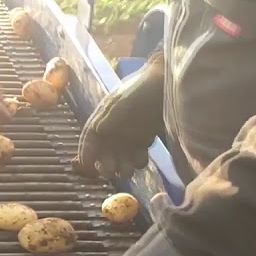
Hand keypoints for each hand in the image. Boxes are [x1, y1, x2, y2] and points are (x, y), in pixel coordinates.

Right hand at [75, 49, 165, 180]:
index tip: (86, 166)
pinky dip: (138, 161)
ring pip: (122, 156)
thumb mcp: (122, 102)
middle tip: (109, 172)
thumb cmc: (143, 89)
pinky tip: (141, 158)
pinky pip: (138, 155)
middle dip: (105, 163)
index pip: (90, 136)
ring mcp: (131, 133)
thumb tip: (97, 131)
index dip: (87, 151)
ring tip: (126, 171)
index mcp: (104, 116)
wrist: (169, 84)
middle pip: (105, 151)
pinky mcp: (146, 138)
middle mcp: (115, 127)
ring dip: (122, 166)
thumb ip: (109, 118)